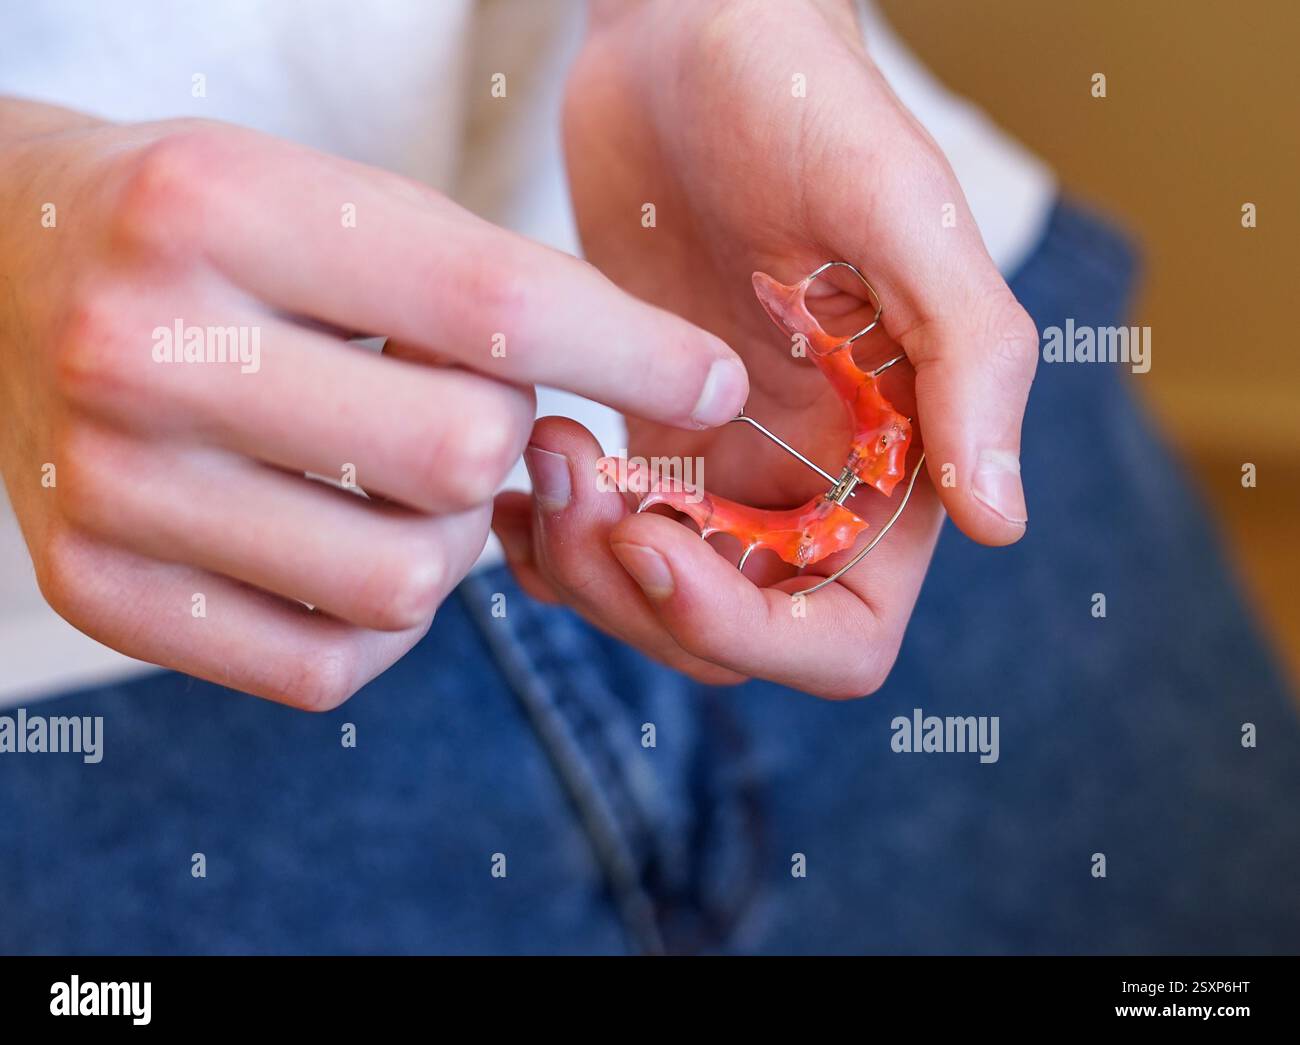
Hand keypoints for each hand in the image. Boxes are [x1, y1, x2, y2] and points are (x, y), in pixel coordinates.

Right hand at [0, 106, 747, 707]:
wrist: (8, 266)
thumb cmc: (214, 228)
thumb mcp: (338, 197)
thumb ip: (492, 291)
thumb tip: (687, 393)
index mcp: (215, 208)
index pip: (490, 307)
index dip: (631, 355)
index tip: (709, 384)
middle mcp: (142, 348)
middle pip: (455, 463)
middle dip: (509, 446)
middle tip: (480, 415)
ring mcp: (106, 485)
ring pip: (403, 585)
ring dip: (450, 543)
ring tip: (402, 482)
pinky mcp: (96, 587)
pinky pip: (323, 666)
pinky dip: (382, 623)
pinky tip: (351, 543)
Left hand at [494, 0, 1038, 697]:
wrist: (687, 31)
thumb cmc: (801, 97)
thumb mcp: (900, 211)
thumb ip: (969, 363)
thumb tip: (1003, 521)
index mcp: (894, 460)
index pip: (840, 635)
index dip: (747, 629)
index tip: (652, 546)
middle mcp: (815, 482)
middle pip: (731, 635)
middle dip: (641, 597)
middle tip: (574, 485)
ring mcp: (727, 462)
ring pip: (655, 601)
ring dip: (584, 569)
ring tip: (541, 457)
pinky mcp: (653, 428)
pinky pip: (603, 539)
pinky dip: (550, 543)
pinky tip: (516, 487)